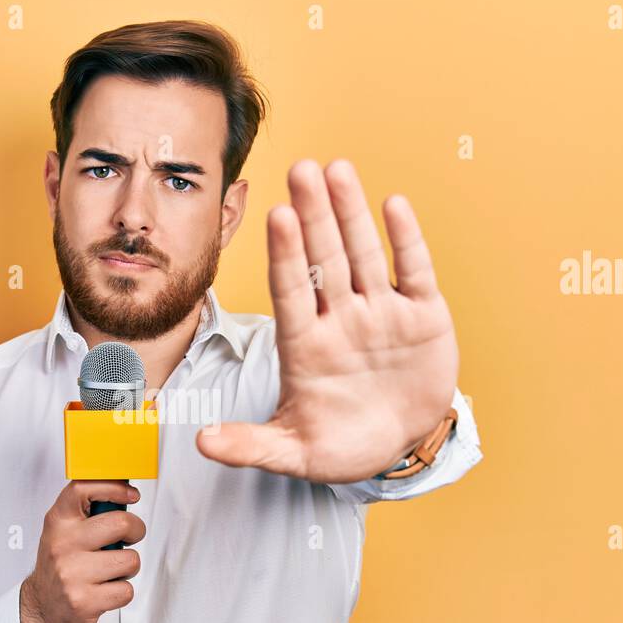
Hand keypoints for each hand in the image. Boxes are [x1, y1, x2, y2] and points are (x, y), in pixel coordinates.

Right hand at [19, 480, 144, 622]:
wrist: (42, 608)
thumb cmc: (60, 566)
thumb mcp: (64, 532)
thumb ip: (87, 512)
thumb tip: (124, 491)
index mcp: (58, 522)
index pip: (83, 488)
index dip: (114, 487)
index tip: (131, 494)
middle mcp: (62, 545)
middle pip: (121, 523)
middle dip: (136, 530)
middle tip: (128, 538)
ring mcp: (72, 574)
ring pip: (130, 560)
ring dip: (127, 567)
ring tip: (110, 569)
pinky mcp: (83, 601)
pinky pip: (126, 590)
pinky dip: (122, 592)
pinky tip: (104, 590)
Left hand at [196, 159, 458, 483]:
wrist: (397, 448)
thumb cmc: (339, 447)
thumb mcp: (292, 453)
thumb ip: (249, 445)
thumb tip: (199, 443)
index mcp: (304, 345)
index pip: (291, 290)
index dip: (286, 254)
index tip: (277, 216)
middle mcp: (340, 319)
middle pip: (325, 259)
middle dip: (314, 215)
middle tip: (301, 169)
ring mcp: (381, 314)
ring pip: (365, 255)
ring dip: (352, 214)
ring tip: (338, 170)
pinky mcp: (422, 317)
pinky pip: (414, 272)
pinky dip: (407, 241)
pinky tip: (393, 205)